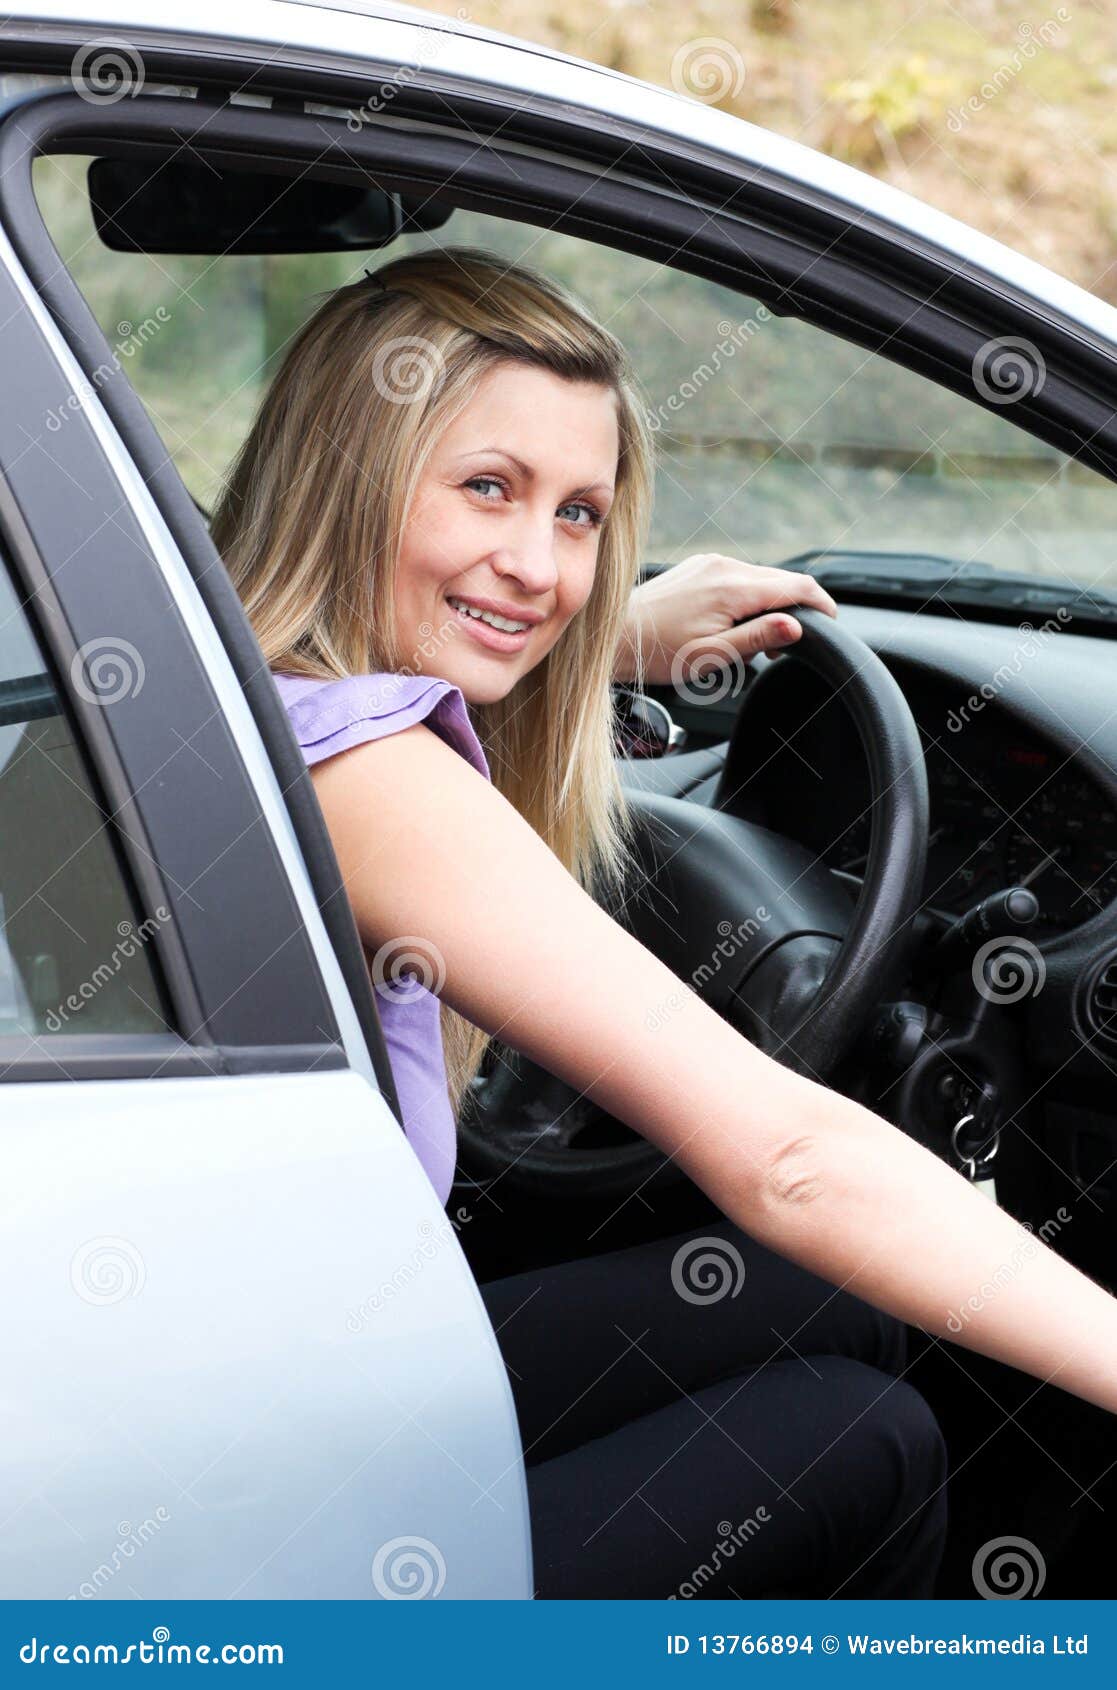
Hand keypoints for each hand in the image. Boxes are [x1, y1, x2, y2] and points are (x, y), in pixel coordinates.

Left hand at [614, 552, 839, 685]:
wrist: (615, 635)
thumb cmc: (659, 652)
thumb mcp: (713, 655)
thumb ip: (758, 637)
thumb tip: (796, 624)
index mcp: (732, 588)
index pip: (798, 586)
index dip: (822, 604)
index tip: (831, 624)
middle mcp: (724, 566)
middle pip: (782, 581)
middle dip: (794, 610)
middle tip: (782, 648)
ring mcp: (711, 563)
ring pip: (761, 579)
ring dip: (769, 605)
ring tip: (750, 643)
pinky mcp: (701, 566)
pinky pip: (739, 577)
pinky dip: (748, 598)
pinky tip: (732, 625)